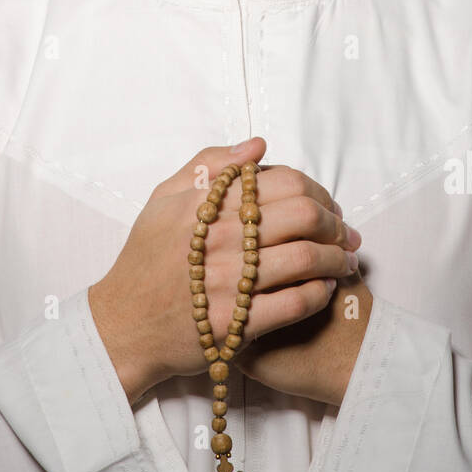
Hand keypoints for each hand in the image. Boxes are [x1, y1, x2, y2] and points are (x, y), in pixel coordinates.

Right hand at [88, 135, 358, 404]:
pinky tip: (327, 289)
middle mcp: (222, 239)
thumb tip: (257, 146)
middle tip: (347, 234)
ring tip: (347, 261)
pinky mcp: (237, 324)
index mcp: (207, 205)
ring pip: (308, 259)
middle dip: (337, 223)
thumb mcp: (162, 199)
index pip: (283, 182)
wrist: (124, 325)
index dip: (316, 190)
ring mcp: (230, 282)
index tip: (327, 204)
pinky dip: (321, 293)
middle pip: (305, 217)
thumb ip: (208, 165)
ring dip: (338, 258)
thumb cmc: (145, 260)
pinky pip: (296, 303)